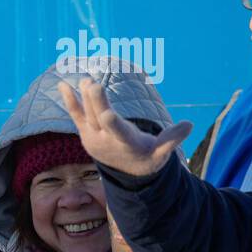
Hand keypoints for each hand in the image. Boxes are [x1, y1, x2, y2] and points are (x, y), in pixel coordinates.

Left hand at [58, 77, 191, 176]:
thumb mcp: (162, 153)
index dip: (112, 124)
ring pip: (87, 115)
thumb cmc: (148, 158)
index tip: (107, 114)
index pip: (118, 134)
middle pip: (99, 119)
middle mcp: (106, 141)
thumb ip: (173, 139)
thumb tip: (189, 125)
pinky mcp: (85, 132)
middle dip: (95, 102)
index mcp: (126, 145)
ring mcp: (92, 137)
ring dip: (83, 97)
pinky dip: (70, 100)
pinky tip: (62, 85)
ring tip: (84, 79)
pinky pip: (76, 115)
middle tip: (91, 84)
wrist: (126, 172)